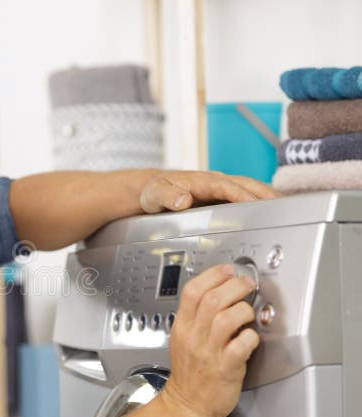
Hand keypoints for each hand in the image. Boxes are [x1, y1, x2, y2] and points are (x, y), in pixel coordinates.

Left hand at [139, 170, 277, 213]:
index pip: (229, 188)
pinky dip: (260, 202)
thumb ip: (168, 196)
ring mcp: (221, 189)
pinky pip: (245, 196)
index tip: (259, 205)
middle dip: (267, 194)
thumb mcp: (156, 195)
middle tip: (287, 207)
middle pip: (247, 185)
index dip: (244, 196)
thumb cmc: (154, 191)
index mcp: (203, 181)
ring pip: (250, 189)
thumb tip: (182, 199)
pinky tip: (271, 212)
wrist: (152, 190)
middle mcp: (216, 182)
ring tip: (288, 209)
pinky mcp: (222, 196)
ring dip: (268, 197)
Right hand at [160, 264, 259, 416]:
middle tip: (246, 284)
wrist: (187, 404)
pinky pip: (242, 344)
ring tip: (248, 312)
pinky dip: (251, 336)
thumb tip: (220, 294)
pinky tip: (250, 337)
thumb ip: (196, 318)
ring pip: (227, 318)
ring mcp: (209, 352)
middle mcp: (194, 337)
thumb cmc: (189, 373)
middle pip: (212, 299)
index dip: (213, 275)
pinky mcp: (225, 368)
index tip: (227, 270)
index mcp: (182, 327)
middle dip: (234, 286)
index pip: (192, 291)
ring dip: (243, 310)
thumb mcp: (182, 339)